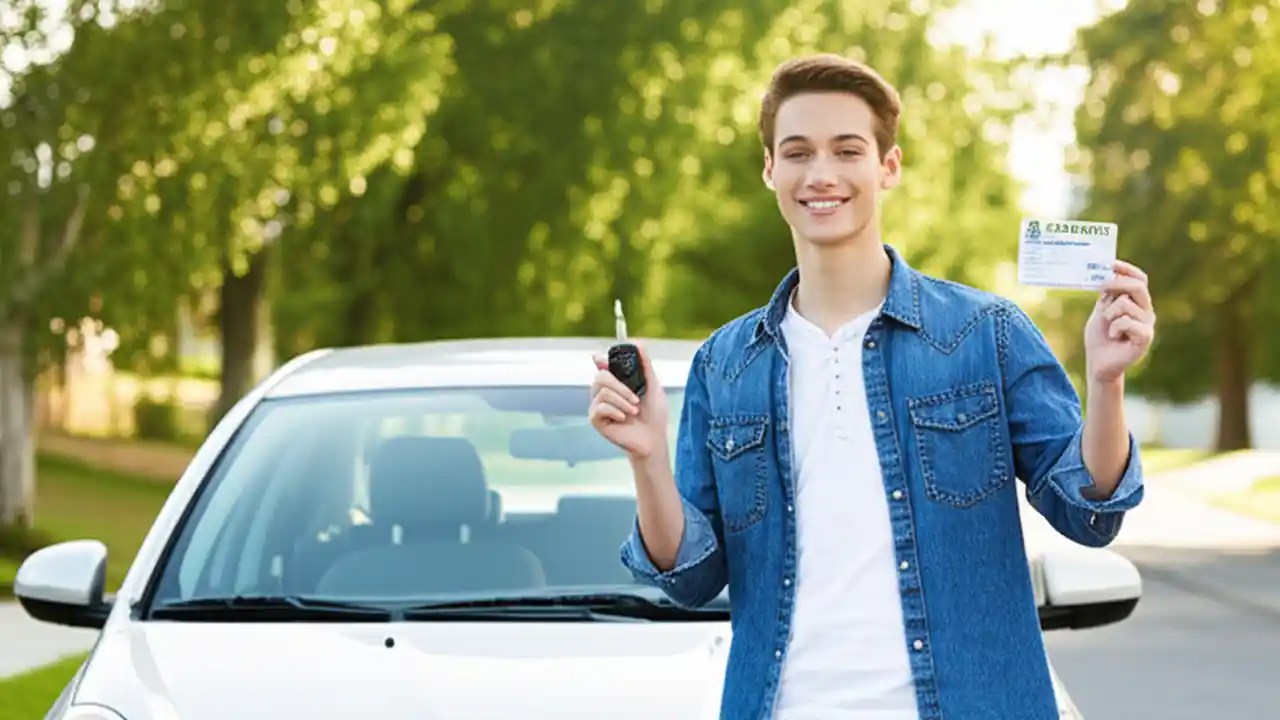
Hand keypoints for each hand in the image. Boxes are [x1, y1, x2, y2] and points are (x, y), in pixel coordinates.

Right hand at [588, 342, 669, 461]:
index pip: (602, 364)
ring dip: (622, 401)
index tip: (605, 358)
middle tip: (636, 397)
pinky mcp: (595, 419)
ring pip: (602, 392)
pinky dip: (615, 411)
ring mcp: (598, 405)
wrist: (653, 438)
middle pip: (601, 376)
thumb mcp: (652, 385)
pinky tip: (624, 418)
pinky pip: (599, 408)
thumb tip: (638, 343)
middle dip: (620, 386)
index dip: (601, 358)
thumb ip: (644, 366)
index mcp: (616, 382)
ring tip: (634, 410)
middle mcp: (603, 391)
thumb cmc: (654, 413)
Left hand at [1084, 259, 1155, 383]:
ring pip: (1126, 304)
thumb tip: (1107, 272)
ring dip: (1109, 313)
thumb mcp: (1101, 310)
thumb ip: (1107, 294)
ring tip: (1108, 327)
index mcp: (1137, 302)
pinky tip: (1113, 336)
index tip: (1110, 264)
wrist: (1098, 362)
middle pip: (1138, 286)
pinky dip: (1113, 328)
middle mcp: (1146, 311)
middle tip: (1101, 290)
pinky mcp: (1145, 337)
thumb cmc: (1099, 336)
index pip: (1140, 279)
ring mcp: (1147, 324)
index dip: (1127, 270)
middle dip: (1117, 284)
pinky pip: (1126, 322)